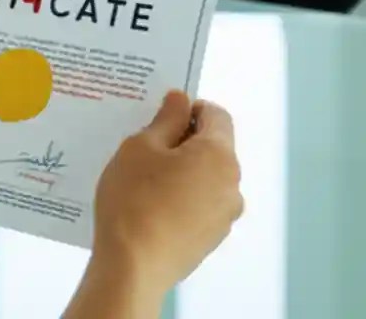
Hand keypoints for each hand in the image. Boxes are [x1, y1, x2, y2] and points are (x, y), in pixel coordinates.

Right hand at [65, 90, 242, 318]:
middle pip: (214, 149)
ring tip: (144, 183)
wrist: (133, 266)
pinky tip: (150, 209)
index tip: (160, 117)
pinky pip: (200, 206)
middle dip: (183, 142)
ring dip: (182, 172)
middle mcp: (232, 184)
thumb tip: (182, 99)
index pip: (217, 115)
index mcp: (219, 155)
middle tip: (145, 149)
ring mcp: (225, 216)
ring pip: (206, 179)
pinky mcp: (211, 239)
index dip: (190, 108)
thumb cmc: (134, 198)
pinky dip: (181, 199)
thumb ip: (166, 119)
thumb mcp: (140, 147)